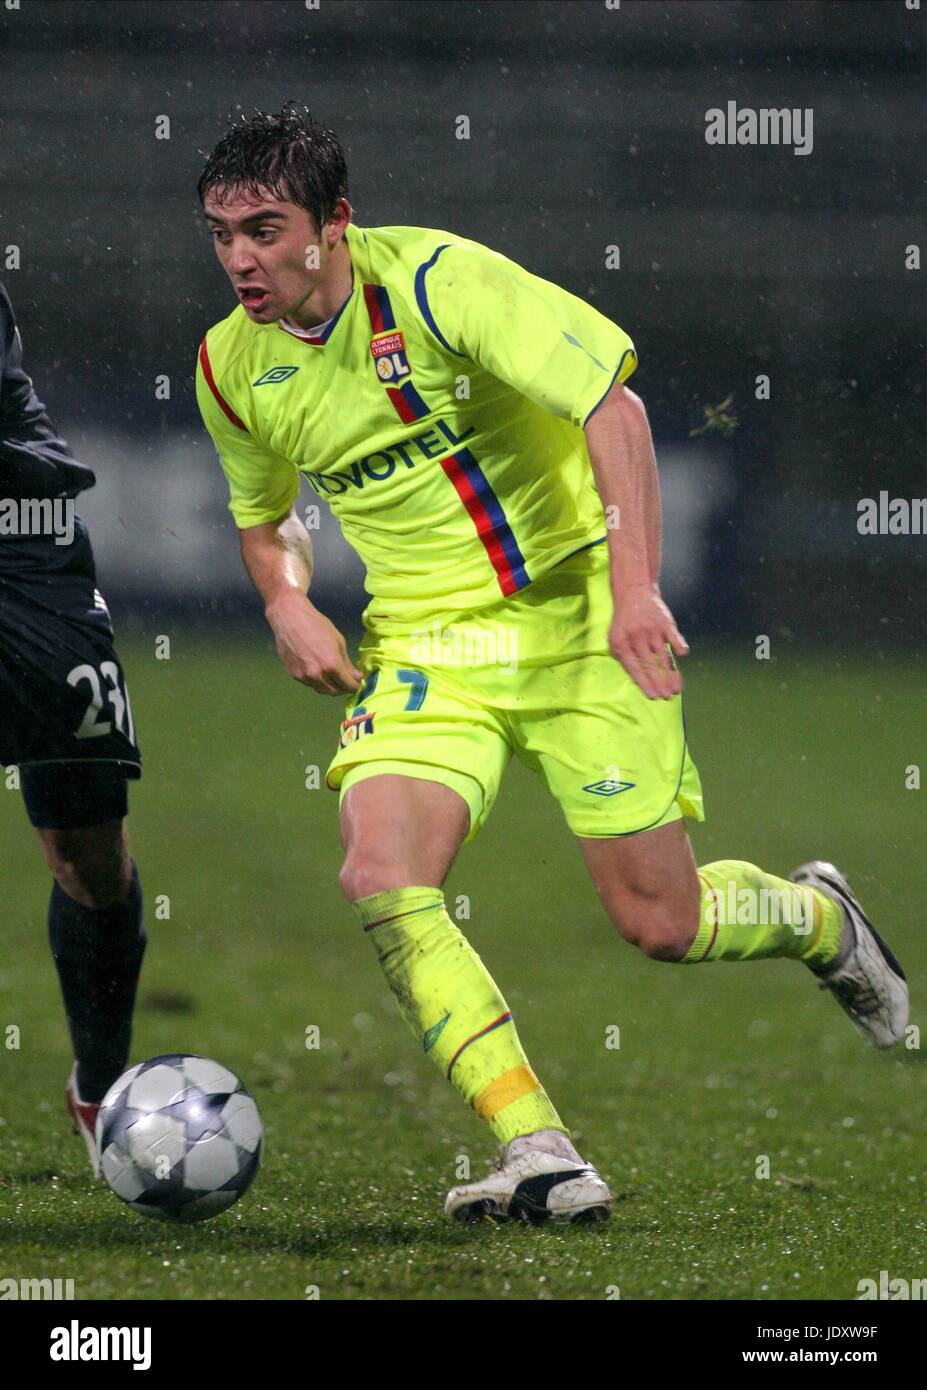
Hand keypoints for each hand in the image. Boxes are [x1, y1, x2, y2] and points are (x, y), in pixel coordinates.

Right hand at [265, 590, 362, 694]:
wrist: (290, 618)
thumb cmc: (317, 624)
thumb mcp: (338, 641)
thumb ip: (347, 662)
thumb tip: (356, 677)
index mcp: (332, 665)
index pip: (348, 685)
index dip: (355, 687)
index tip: (358, 685)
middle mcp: (318, 675)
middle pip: (335, 692)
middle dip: (343, 689)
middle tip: (347, 682)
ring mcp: (304, 677)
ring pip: (321, 690)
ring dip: (330, 687)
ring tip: (334, 678)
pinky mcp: (294, 675)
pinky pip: (309, 684)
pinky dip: (317, 681)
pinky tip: (319, 671)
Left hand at [608, 583, 688, 698]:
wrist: (633, 593)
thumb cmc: (625, 624)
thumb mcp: (616, 640)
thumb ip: (625, 660)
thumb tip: (640, 683)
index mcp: (621, 644)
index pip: (634, 668)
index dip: (644, 684)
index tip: (653, 697)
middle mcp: (636, 637)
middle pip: (650, 665)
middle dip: (659, 684)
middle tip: (667, 697)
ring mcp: (651, 629)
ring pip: (663, 655)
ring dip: (671, 674)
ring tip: (677, 690)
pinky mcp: (664, 622)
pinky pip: (673, 635)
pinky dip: (678, 644)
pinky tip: (683, 655)